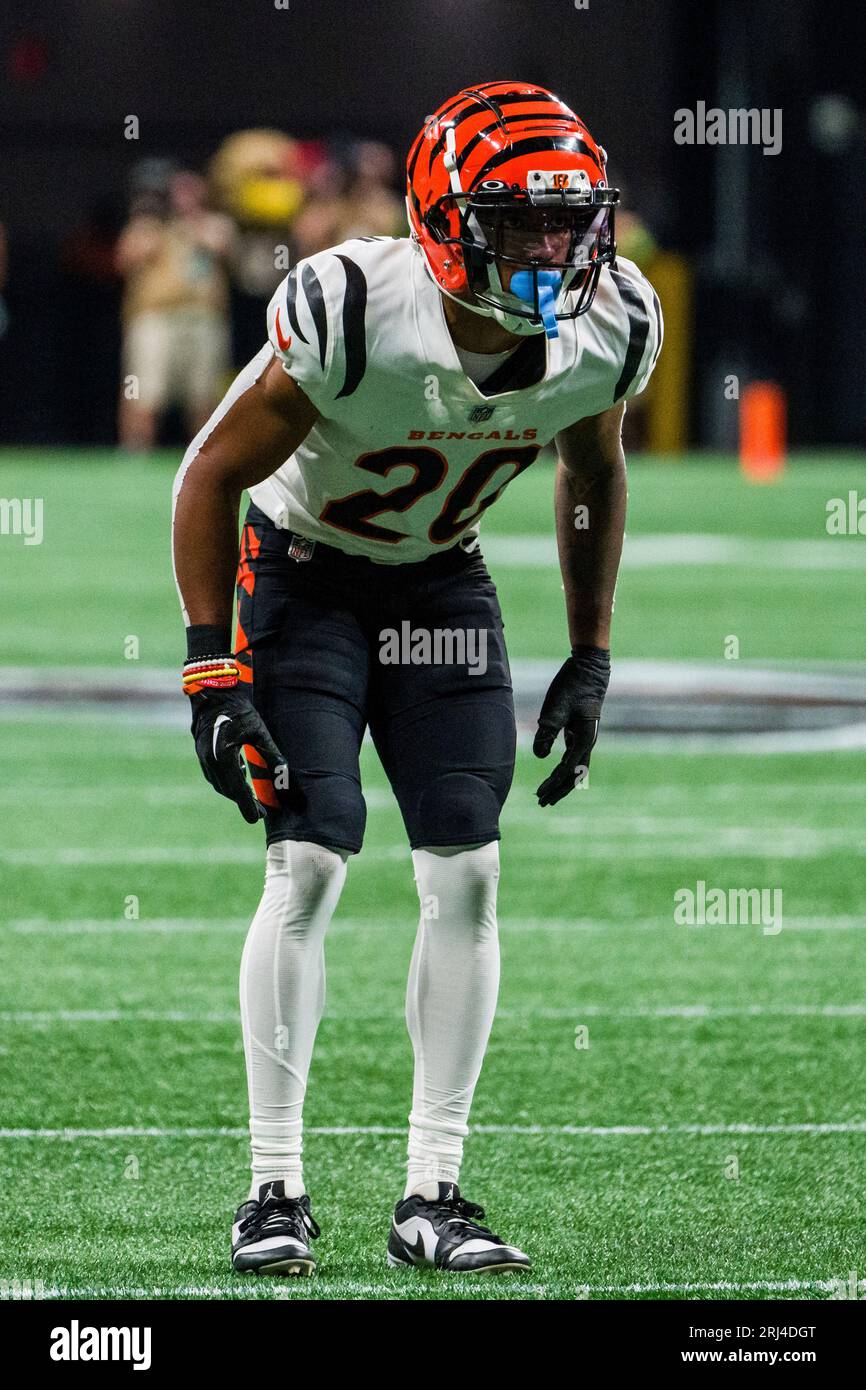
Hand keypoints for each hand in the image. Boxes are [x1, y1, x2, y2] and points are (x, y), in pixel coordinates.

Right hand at [183, 650, 296, 823]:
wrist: (213, 692)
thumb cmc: (239, 710)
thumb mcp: (258, 731)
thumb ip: (271, 754)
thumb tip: (284, 775)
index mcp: (224, 756)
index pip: (238, 789)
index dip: (248, 806)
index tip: (257, 819)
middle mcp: (210, 760)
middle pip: (228, 790)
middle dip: (243, 802)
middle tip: (259, 812)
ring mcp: (203, 757)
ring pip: (219, 783)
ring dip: (234, 792)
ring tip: (250, 798)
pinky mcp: (201, 752)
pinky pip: (213, 774)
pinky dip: (226, 780)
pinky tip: (238, 776)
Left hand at [533, 645, 609, 806]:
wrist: (590, 668)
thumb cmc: (573, 685)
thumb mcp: (556, 707)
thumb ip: (547, 731)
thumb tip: (539, 756)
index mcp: (584, 739)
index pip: (568, 769)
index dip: (554, 784)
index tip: (540, 795)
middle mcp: (587, 742)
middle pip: (574, 774)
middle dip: (558, 790)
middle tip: (542, 803)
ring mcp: (584, 737)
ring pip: (573, 767)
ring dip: (561, 781)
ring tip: (546, 793)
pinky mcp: (579, 731)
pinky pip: (571, 756)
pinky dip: (562, 767)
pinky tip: (554, 772)